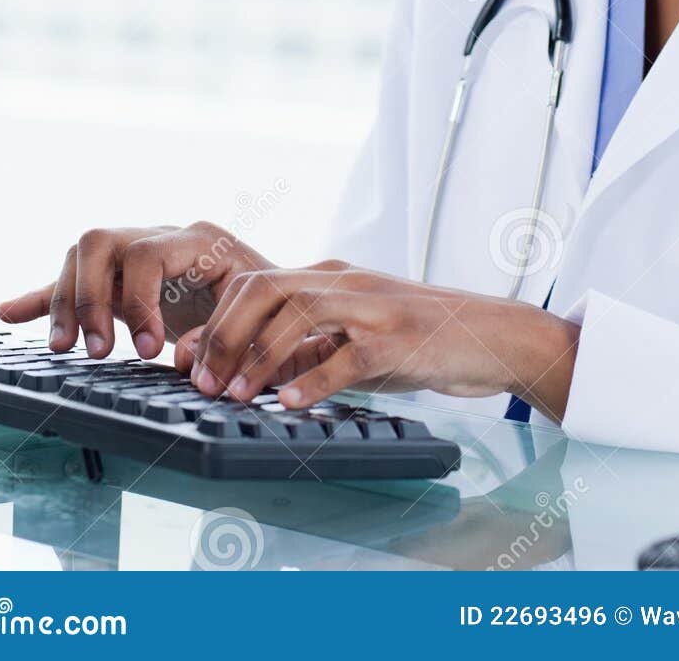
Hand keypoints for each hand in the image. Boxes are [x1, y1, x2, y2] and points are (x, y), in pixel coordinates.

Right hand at [0, 223, 274, 359]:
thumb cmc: (275, 312)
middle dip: (88, 298)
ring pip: (81, 256)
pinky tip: (9, 312)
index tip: (147, 350)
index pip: (149, 253)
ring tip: (63, 349)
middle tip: (100, 352)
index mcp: (201, 240)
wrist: (281, 301)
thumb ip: (225, 337)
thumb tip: (182, 360)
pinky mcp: (121, 280)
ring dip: (64, 301)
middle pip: (101, 241)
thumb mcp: (261, 323)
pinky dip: (41, 296)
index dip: (139, 301)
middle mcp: (163, 236)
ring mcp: (138, 253)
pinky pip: (72, 279)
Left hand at [173, 263, 579, 420]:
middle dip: (222, 333)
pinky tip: (293, 402)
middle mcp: (344, 282)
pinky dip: (315, 379)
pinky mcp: (398, 339)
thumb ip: (311, 346)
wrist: (491, 334)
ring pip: (297, 311)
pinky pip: (347, 356)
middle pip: (264, 287)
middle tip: (201, 379)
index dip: (214, 321)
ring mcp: (372, 306)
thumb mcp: (355, 336)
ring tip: (235, 394)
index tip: (188, 361)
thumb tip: (253, 373)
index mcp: (329, 277)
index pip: (254, 283)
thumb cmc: (421, 338)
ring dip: (258, 354)